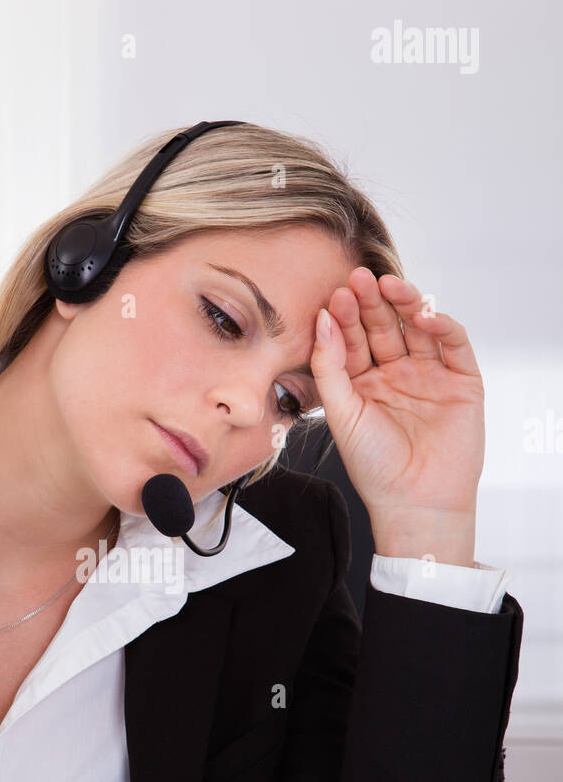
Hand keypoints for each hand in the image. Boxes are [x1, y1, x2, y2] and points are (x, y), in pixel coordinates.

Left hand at [310, 268, 484, 562]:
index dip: (345, 317)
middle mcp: (395, 373)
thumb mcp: (341, 413)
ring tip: (388, 285)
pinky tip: (423, 315)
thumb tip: (321, 320)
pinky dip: (441, 325)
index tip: (333, 297)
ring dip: (405, 303)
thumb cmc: (374, 467)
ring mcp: (429, 374)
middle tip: (358, 279)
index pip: (353, 338)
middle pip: (384, 325)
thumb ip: (330, 366)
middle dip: (371, 302)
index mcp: (363, 381)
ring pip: (418, 327)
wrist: (414, 502)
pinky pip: (453, 343)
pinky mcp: (461, 380)